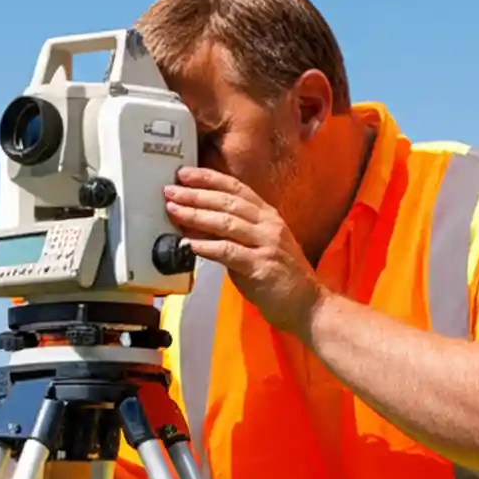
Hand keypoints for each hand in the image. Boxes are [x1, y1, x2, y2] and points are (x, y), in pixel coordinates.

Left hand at [163, 166, 324, 334]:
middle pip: (227, 202)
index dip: (208, 178)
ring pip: (226, 223)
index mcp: (267, 215)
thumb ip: (231, 233)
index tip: (184, 174)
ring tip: (173, 212)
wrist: (308, 304)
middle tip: (170, 191)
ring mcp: (266, 244)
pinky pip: (228, 252)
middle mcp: (268, 224)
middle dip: (196, 194)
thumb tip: (195, 224)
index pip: (235, 188)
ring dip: (196, 215)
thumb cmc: (278, 276)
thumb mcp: (257, 245)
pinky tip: (188, 244)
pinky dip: (205, 246)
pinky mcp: (261, 266)